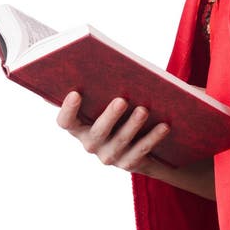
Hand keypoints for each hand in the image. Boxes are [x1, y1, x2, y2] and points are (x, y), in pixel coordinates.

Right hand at [56, 91, 172, 178]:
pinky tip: (164, 126)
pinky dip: (153, 137)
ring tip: (144, 110)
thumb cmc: (117, 112)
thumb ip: (100, 89)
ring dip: (133, 125)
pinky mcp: (129, 163)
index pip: (65, 122)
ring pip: (121, 140)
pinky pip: (141, 150)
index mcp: (79, 127)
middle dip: (110, 116)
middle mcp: (91, 144)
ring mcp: (109, 155)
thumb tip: (102, 66)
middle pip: (97, 131)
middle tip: (121, 100)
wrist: (137, 145)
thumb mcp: (105, 101)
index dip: (67, 109)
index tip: (75, 92)